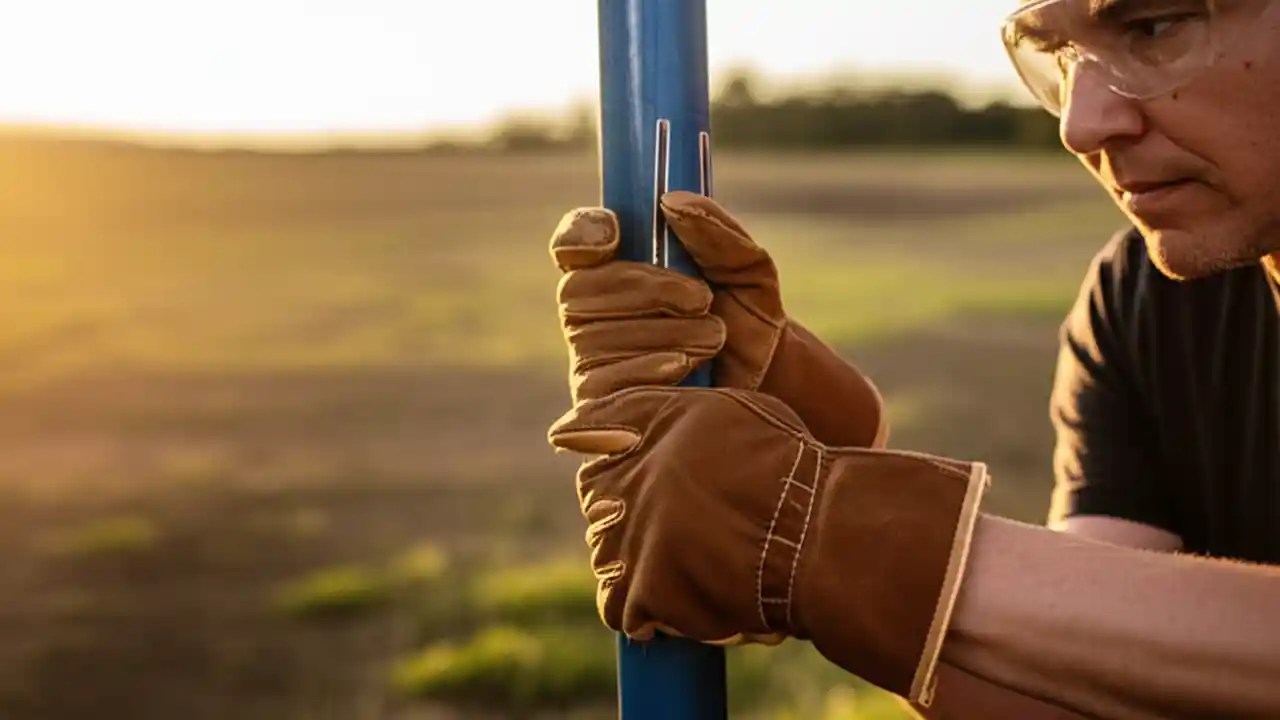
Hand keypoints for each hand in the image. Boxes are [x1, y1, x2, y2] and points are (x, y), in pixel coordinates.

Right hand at [549, 190, 886, 447]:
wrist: (765, 381)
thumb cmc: (747, 315)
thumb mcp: (747, 266)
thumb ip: (717, 232)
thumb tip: (672, 203)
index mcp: (614, 266)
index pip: (573, 243)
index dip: (581, 235)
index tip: (616, 234)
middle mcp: (589, 312)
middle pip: (580, 291)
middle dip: (644, 289)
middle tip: (701, 297)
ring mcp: (588, 359)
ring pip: (595, 339)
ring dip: (663, 332)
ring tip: (712, 337)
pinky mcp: (599, 405)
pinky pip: (604, 383)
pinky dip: (648, 369)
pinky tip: (684, 368)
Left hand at [549, 386, 988, 703]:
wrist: (822, 535)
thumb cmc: (798, 473)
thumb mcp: (746, 411)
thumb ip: (688, 411)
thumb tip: (644, 406)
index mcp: (655, 424)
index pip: (596, 425)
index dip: (596, 442)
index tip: (592, 451)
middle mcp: (632, 473)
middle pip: (595, 493)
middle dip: (622, 509)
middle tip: (668, 526)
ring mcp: (632, 532)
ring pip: (605, 554)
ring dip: (632, 563)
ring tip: (682, 567)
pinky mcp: (643, 587)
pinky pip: (620, 608)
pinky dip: (644, 614)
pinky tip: (674, 608)